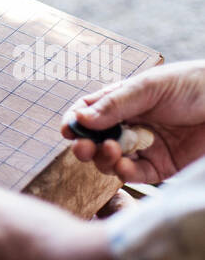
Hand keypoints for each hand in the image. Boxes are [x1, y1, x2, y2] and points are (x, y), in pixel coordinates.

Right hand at [63, 59, 204, 183]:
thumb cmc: (192, 85)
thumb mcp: (150, 87)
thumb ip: (115, 104)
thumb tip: (81, 118)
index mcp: (123, 101)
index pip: (90, 112)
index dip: (76, 121)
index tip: (68, 129)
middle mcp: (130, 125)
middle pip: (97, 140)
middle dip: (85, 145)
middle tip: (82, 147)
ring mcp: (145, 147)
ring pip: (111, 160)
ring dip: (103, 159)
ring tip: (109, 151)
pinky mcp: (162, 167)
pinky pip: (136, 174)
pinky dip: (125, 173)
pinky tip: (122, 167)